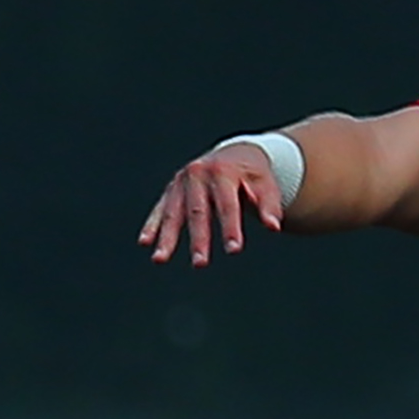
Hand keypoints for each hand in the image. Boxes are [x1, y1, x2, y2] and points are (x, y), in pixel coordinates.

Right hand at [137, 143, 283, 266]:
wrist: (235, 154)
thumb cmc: (253, 175)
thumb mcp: (266, 185)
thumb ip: (269, 206)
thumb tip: (274, 227)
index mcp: (223, 172)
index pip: (227, 204)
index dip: (230, 228)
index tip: (234, 250)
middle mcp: (198, 174)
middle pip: (197, 211)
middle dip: (199, 238)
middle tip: (200, 264)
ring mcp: (181, 182)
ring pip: (173, 212)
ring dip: (166, 237)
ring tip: (160, 259)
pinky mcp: (172, 190)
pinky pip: (160, 209)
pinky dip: (152, 225)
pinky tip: (145, 243)